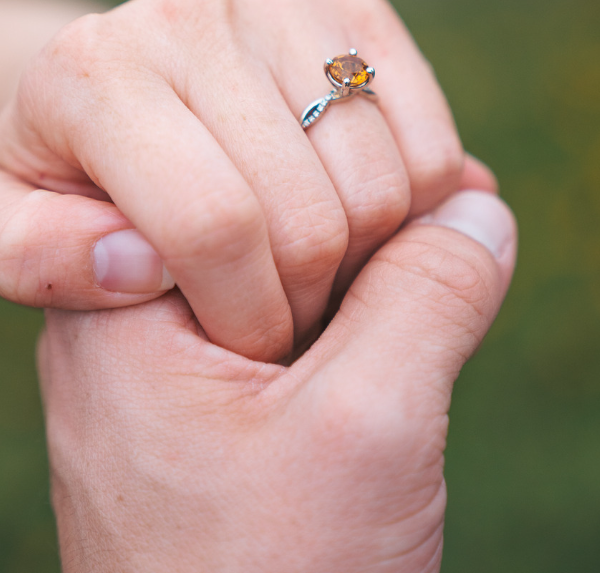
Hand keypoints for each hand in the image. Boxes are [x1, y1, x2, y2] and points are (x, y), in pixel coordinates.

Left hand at [0, 0, 473, 360]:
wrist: (130, 93)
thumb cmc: (72, 184)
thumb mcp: (8, 240)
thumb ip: (42, 264)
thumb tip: (138, 256)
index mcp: (94, 74)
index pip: (211, 223)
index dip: (245, 315)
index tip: (239, 350)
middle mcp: (189, 12)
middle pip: (308, 215)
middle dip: (303, 301)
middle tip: (276, 315)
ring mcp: (281, 1)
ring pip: (381, 186)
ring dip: (360, 263)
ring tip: (306, 268)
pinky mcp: (354, 11)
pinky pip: (432, 146)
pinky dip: (417, 212)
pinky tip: (357, 226)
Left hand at [38, 189, 516, 571]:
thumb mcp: (364, 428)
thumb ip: (425, 300)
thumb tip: (477, 205)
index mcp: (122, 304)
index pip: (225, 172)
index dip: (330, 173)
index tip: (414, 197)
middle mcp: (137, 321)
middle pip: (259, 211)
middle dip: (361, 215)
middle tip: (442, 213)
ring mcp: (178, 363)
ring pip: (286, 264)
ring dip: (373, 257)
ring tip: (444, 247)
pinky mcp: (222, 403)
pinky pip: (295, 323)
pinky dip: (363, 305)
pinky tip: (423, 291)